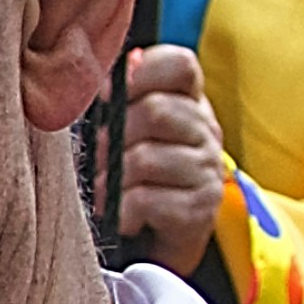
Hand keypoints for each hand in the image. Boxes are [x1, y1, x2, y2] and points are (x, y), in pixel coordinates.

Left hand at [118, 45, 228, 273]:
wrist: (155, 239)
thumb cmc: (130, 172)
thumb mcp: (125, 130)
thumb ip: (118, 100)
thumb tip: (105, 80)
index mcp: (187, 98)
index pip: (180, 65)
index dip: (143, 71)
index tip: (108, 93)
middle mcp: (205, 129)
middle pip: (157, 110)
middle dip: (114, 135)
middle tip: (95, 156)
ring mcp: (207, 168)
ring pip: (146, 158)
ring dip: (112, 177)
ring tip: (103, 188)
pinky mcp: (200, 208)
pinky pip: (146, 199)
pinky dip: (122, 210)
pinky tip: (121, 215)